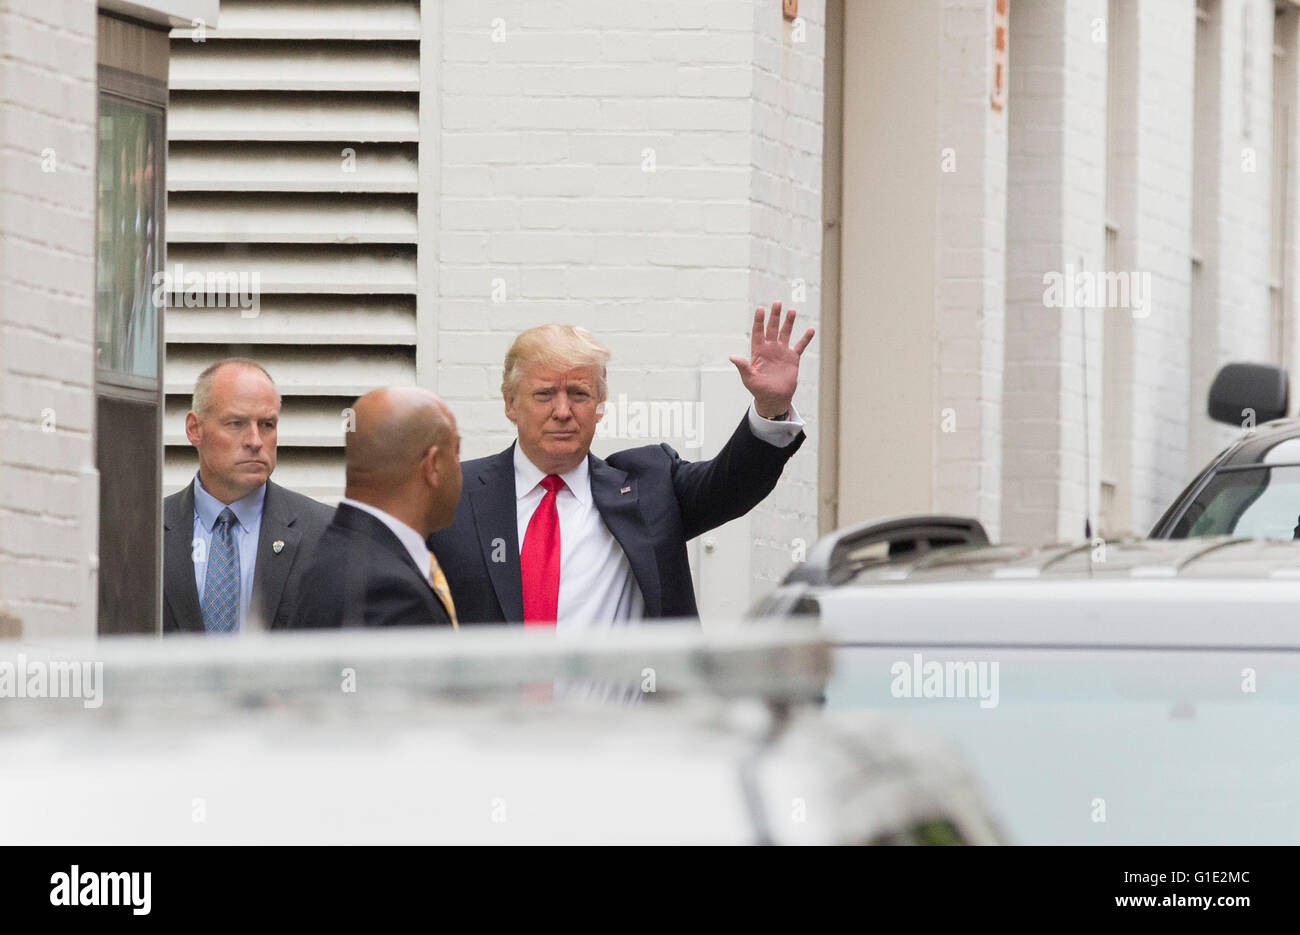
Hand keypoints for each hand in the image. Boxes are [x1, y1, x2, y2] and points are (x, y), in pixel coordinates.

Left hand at [728, 302, 814, 419]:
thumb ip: (742, 366)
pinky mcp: (792, 358)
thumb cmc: (759, 389)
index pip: (758, 332)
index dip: (759, 321)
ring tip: (792, 311)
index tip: (760, 309)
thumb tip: (732, 356)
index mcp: (758, 352)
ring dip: (788, 322)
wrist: (774, 398)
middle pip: (772, 329)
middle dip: (774, 316)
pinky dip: (805, 338)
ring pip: (785, 333)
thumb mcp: (749, 378)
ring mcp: (782, 352)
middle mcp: (770, 349)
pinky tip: (810, 329)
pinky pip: (800, 346)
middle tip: (777, 303)